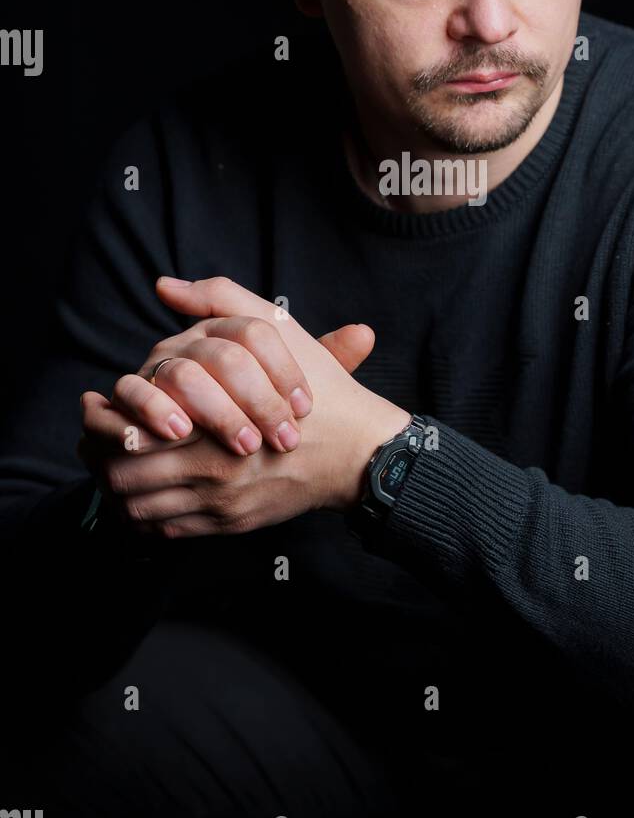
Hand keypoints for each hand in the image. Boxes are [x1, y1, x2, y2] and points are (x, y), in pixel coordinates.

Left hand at [80, 277, 410, 535]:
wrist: (360, 452)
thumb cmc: (320, 390)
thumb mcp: (274, 332)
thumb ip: (219, 301)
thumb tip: (165, 286)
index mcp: (212, 420)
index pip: (129, 430)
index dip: (100, 422)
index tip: (93, 410)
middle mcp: (211, 468)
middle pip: (124, 474)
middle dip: (98, 460)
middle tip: (90, 445)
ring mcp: (220, 504)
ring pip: (140, 507)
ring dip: (116, 492)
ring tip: (108, 471)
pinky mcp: (230, 526)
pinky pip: (167, 530)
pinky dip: (144, 518)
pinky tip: (141, 499)